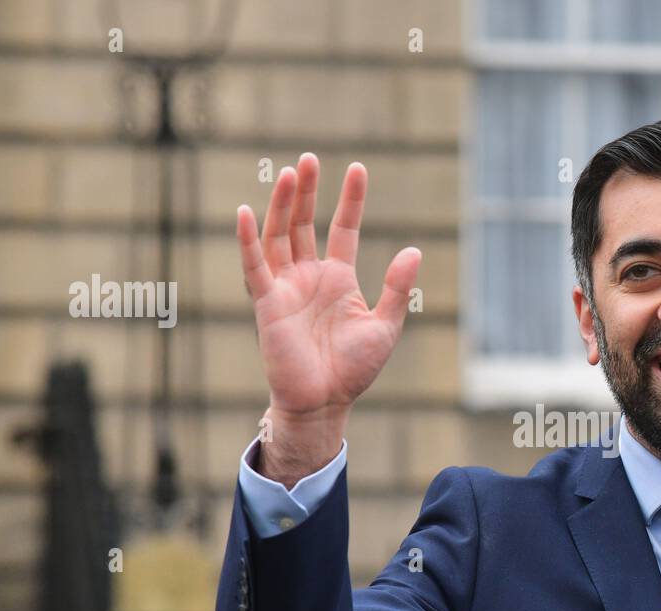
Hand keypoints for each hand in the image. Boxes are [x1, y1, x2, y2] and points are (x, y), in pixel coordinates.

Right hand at [237, 154, 419, 481]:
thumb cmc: (354, 370)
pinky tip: (246, 212)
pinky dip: (248, 240)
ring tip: (289, 173)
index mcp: (338, 279)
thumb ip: (396, 288)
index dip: (350, 200)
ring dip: (281, 205)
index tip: (358, 168)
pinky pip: (254, 266)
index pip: (342, 228)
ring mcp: (286, 287)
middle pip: (303, 223)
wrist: (325, 401)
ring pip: (279, 236)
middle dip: (306, 192)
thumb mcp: (384, 325)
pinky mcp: (267, 303)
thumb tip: (414, 250)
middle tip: (308, 158)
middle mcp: (309, 277)